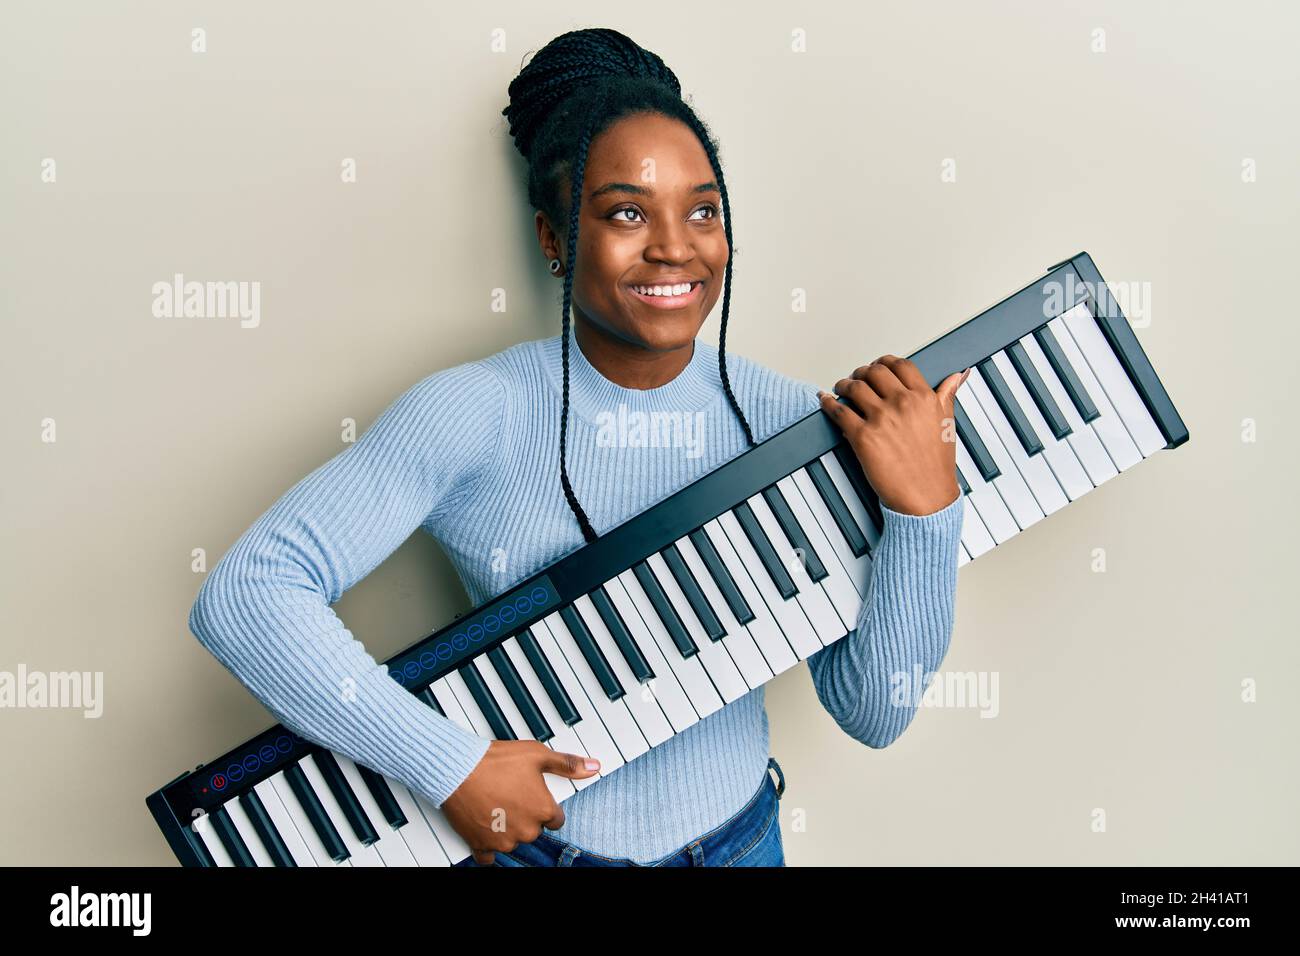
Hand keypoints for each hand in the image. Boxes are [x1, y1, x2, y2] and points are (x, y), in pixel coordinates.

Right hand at [441, 739, 598, 864]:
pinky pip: (489, 856)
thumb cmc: (495, 762)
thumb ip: (567, 764)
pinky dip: (488, 845)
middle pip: (534, 830)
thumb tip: (593, 766)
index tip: (534, 797)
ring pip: (514, 841)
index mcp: (543, 810)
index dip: (544, 806)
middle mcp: (527, 830)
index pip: (556, 819)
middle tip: (512, 796)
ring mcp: (504, 840)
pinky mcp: (481, 845)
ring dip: (508, 829)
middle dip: (525, 816)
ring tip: (496, 805)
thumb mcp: (537, 755)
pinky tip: (485, 829)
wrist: (458, 769)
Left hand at [818, 355, 970, 516]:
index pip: (899, 365)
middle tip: (856, 378)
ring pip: (854, 387)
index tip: (877, 366)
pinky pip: (838, 411)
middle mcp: (902, 403)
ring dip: (843, 384)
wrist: (926, 497)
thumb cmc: (936, 465)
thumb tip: (957, 375)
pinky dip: (828, 403)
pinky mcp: (863, 437)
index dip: (884, 362)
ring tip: (841, 389)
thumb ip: (948, 394)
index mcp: (923, 397)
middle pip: (873, 372)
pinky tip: (825, 401)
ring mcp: (881, 419)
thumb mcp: (947, 424)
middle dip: (862, 372)